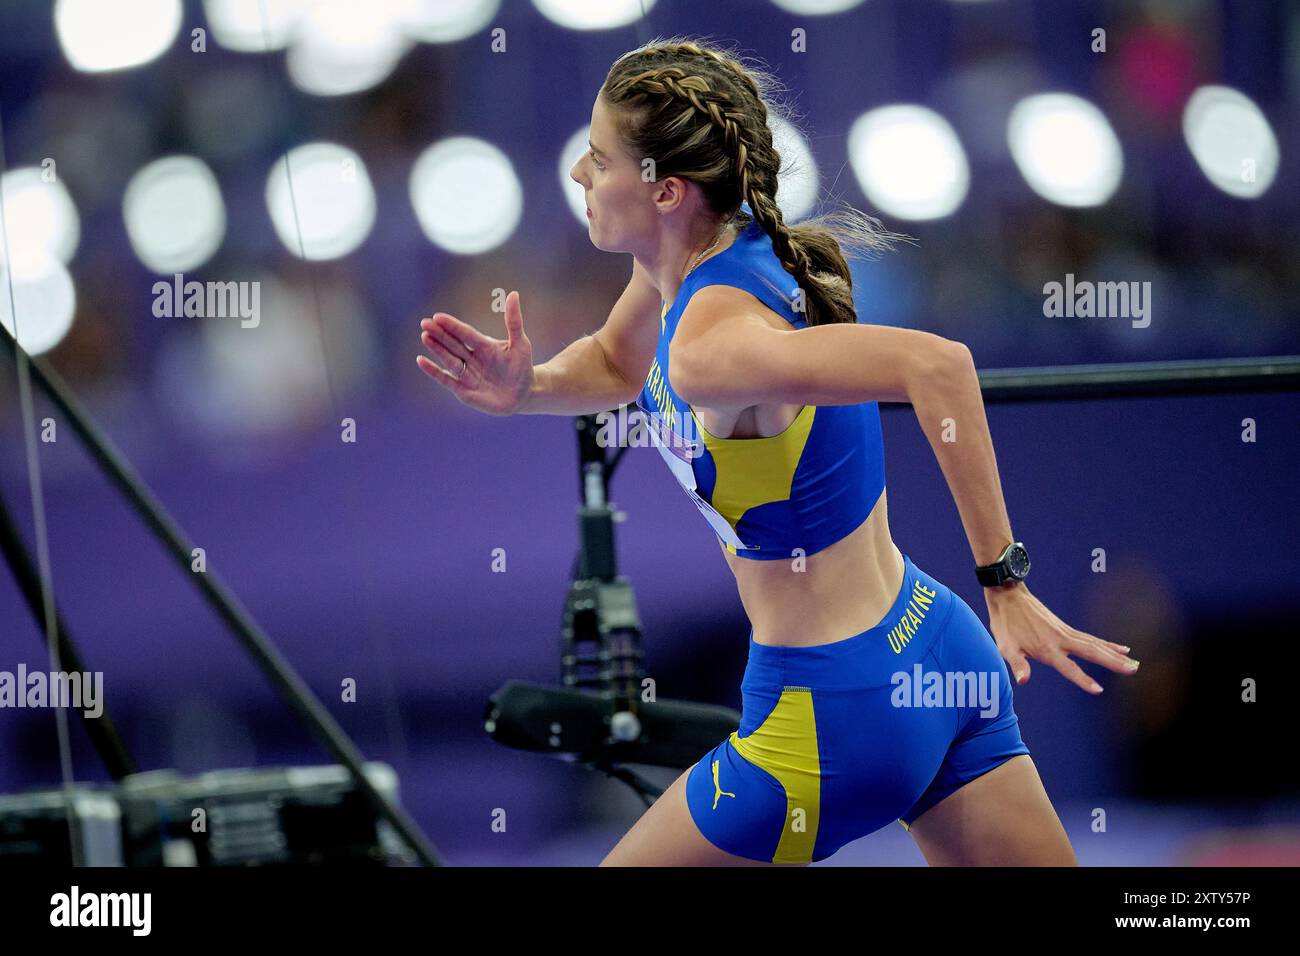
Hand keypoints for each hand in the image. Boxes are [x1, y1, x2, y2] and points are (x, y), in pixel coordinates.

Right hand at [417, 290, 533, 415]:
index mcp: (483, 345)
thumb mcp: (520, 344)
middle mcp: (472, 358)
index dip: (453, 326)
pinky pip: (446, 379)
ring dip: (437, 349)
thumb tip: (513, 294)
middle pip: (453, 344)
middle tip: (425, 323)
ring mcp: (466, 374)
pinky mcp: (463, 390)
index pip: (465, 333)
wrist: (524, 394)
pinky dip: (433, 371)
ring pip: (449, 359)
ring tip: (425, 336)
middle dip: (440, 334)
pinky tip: (420, 360)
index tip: (438, 316)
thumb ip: (514, 321)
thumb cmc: (522, 368)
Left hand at [984, 583, 1138, 694]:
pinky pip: (1091, 638)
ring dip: (1116, 654)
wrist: (1009, 596)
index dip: (1082, 680)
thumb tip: (1023, 680)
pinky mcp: (1067, 629)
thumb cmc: (1005, 624)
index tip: (1098, 690)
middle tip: (1134, 670)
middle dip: (1113, 662)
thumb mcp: (1005, 646)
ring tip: (1135, 663)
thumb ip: (1017, 664)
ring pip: (1096, 645)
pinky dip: (1107, 644)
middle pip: (1092, 652)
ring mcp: (1066, 633)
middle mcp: (1061, 640)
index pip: (1068, 667)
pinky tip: (1122, 648)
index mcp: (1046, 648)